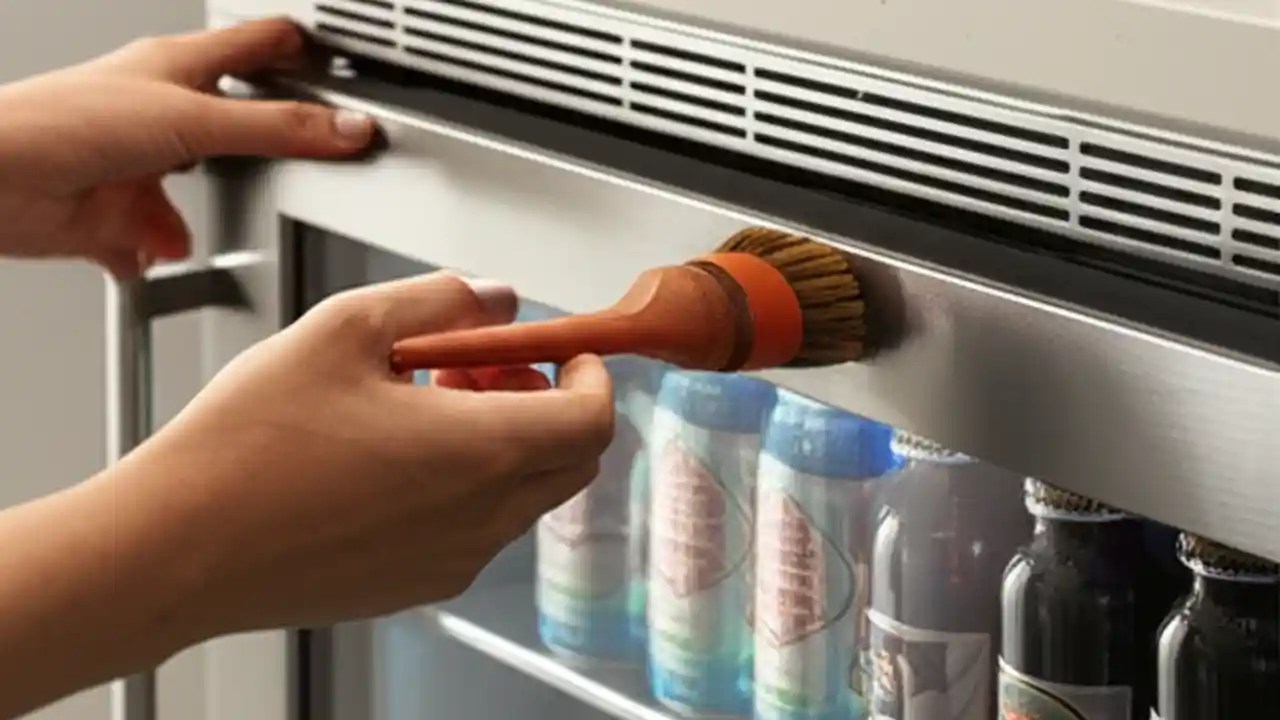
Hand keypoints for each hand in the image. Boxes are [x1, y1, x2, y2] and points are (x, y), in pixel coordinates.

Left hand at [0, 18, 375, 277]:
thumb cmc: (67, 124)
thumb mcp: (197, 122)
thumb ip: (279, 129)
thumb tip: (347, 129)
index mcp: (176, 67)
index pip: (253, 46)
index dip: (294, 49)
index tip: (330, 60)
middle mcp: (158, 111)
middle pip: (230, 122)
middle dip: (260, 143)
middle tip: (303, 148)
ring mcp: (137, 164)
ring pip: (195, 189)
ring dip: (203, 215)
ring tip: (215, 225)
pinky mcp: (117, 212)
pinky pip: (156, 239)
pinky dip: (160, 250)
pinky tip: (158, 249)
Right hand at [113, 273, 614, 637]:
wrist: (177, 550)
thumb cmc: (250, 446)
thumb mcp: (347, 329)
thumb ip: (440, 300)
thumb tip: (495, 297)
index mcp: (482, 451)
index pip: (594, 419)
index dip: (591, 374)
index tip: (562, 350)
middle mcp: (481, 518)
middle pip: (569, 458)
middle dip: (545, 400)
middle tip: (478, 366)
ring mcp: (451, 561)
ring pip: (522, 492)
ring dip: (502, 439)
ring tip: (420, 402)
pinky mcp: (415, 586)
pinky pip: (475, 529)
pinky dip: (467, 484)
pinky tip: (392, 454)